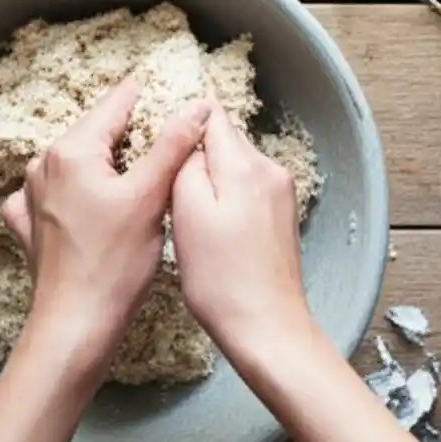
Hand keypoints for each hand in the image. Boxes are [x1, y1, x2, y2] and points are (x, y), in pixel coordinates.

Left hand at [0, 78, 210, 359]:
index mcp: (72, 151)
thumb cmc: (115, 264)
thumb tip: (196, 105)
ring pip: (77, 164)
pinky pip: (56, 196)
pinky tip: (95, 206)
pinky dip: (79, 194)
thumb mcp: (152, 197)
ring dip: (106, 163)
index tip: (163, 84)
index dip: (143, 94)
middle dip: (129, 132)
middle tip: (164, 131)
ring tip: (139, 170)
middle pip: (95, 134)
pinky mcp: (31, 227)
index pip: (115, 105)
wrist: (75, 325)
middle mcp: (44, 166)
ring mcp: (32, 197)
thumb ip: (173, 145)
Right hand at [170, 101, 307, 348]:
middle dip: (194, 150)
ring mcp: (281, 194)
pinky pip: (246, 189)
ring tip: (183, 204)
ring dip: (209, 176)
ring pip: (234, 165)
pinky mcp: (281, 217)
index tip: (159, 119)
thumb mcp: (187, 213)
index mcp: (245, 165)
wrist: (267, 327)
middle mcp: (270, 170)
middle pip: (224, 140)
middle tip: (163, 172)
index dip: (184, 114)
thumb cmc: (220, 278)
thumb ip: (186, 164)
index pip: (212, 115)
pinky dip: (224, 196)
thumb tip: (188, 137)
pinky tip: (209, 223)